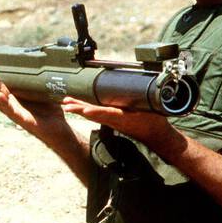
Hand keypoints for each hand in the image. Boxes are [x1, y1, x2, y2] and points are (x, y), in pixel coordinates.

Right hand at [0, 61, 70, 140]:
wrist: (60, 130)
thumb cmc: (51, 113)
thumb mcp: (44, 94)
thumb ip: (39, 83)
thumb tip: (42, 65)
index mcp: (16, 100)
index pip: (2, 86)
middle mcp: (13, 107)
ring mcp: (16, 115)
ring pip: (0, 102)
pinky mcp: (23, 121)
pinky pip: (11, 112)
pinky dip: (4, 104)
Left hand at [60, 97, 179, 155]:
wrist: (155, 135)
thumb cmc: (154, 121)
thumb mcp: (152, 109)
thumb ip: (144, 100)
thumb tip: (141, 87)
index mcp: (124, 118)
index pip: (108, 114)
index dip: (96, 112)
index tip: (86, 111)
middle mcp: (115, 120)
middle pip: (94, 114)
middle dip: (80, 109)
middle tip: (67, 105)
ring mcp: (112, 121)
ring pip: (92, 115)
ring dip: (79, 109)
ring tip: (67, 105)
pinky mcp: (111, 121)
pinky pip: (95, 115)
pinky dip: (85, 111)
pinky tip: (77, 108)